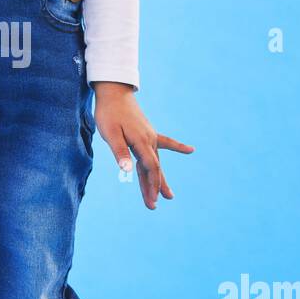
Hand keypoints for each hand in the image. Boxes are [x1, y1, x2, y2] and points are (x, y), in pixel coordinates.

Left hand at [92, 82, 194, 210]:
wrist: (114, 92)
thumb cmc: (109, 113)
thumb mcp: (110, 134)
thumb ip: (119, 152)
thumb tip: (126, 171)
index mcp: (140, 142)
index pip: (150, 168)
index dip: (151, 186)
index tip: (152, 201)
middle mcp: (149, 140)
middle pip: (153, 169)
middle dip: (154, 188)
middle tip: (153, 206)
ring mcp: (151, 136)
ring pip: (156, 162)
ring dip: (160, 179)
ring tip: (169, 196)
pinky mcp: (149, 133)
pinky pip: (165, 143)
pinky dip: (177, 147)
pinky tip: (190, 150)